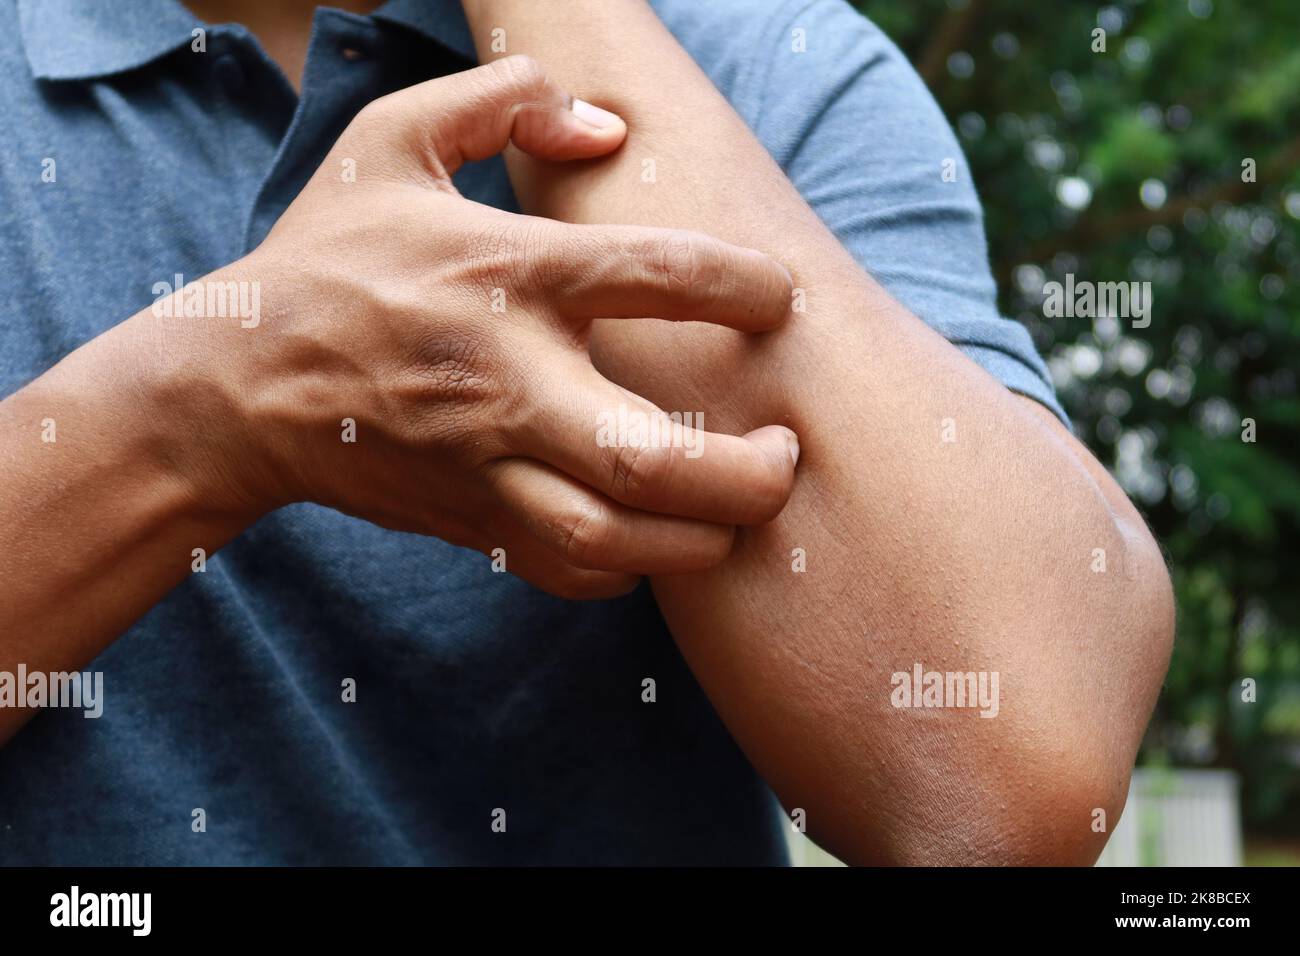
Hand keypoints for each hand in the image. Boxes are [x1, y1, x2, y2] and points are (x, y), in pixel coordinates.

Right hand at [202, 56, 798, 598]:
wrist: (240, 387)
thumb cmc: (327, 258)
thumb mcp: (391, 142)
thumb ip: (501, 99)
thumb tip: (607, 123)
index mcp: (508, 275)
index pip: (659, 278)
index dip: (745, 287)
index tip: (779, 300)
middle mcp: (510, 381)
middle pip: (652, 460)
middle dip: (748, 474)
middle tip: (789, 454)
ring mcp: (488, 464)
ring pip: (616, 540)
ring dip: (702, 541)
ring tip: (741, 509)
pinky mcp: (472, 522)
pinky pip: (572, 570)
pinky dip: (632, 569)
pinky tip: (659, 537)